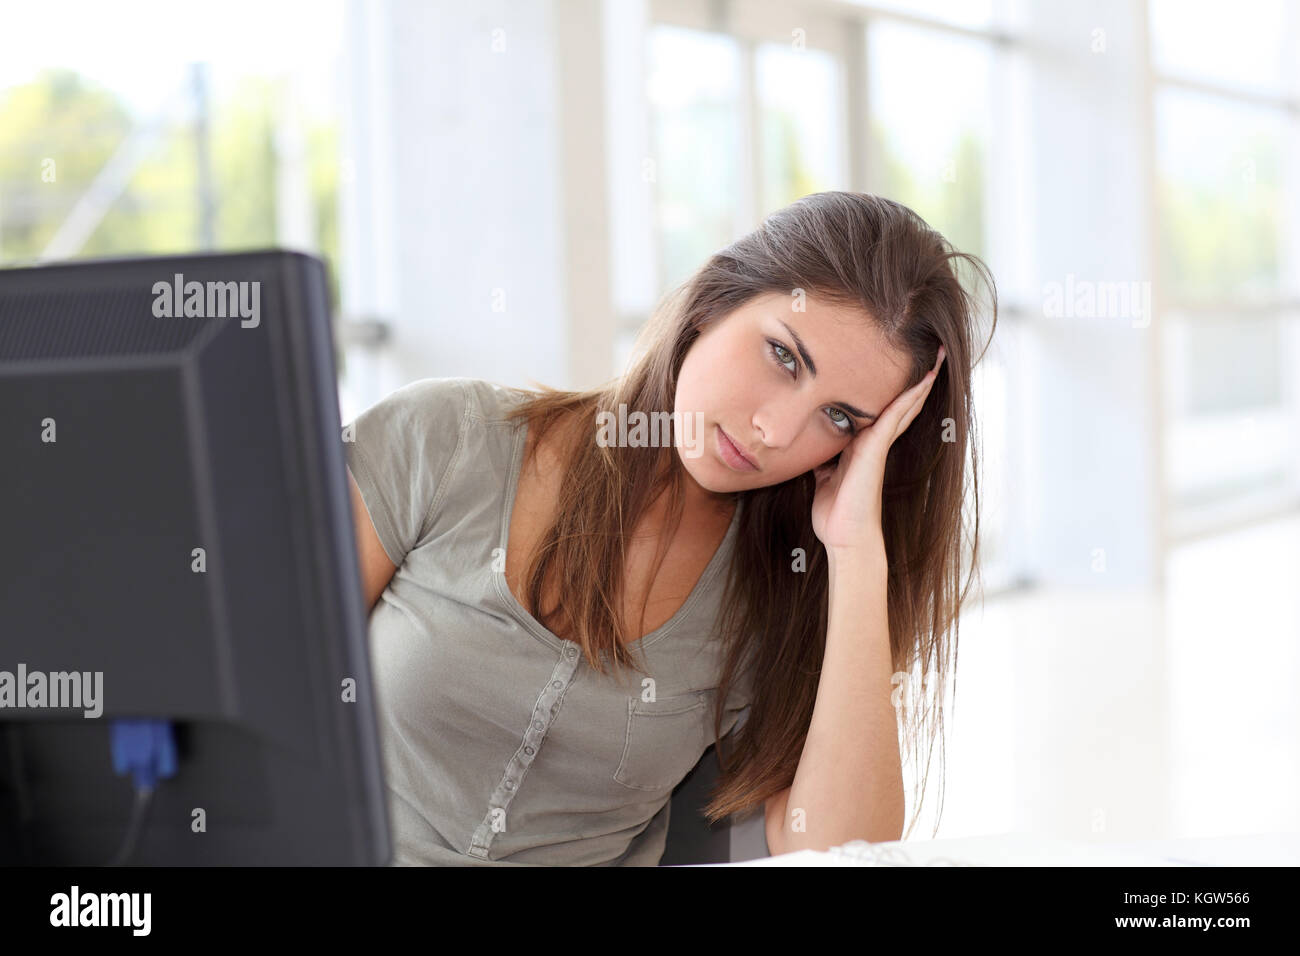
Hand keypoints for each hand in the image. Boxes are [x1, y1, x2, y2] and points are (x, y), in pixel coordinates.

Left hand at [810, 345, 945, 552]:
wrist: (845, 539)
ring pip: (902, 407)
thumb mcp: (824, 477)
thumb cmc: (836, 514)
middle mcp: (874, 444)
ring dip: (920, 383)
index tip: (904, 367)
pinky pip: (892, 418)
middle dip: (916, 381)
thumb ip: (825, 458)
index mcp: (862, 446)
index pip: (883, 412)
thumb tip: (816, 448)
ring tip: (936, 358)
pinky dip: (907, 399)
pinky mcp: (875, 451)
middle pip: (900, 405)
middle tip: (934, 354)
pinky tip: (921, 382)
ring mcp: (878, 447)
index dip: (896, 391)